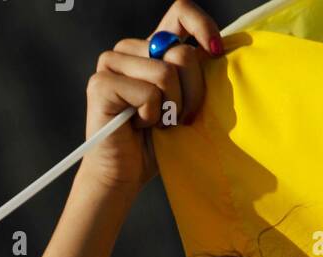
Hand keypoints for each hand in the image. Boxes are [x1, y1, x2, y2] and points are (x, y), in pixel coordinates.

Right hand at [76, 1, 222, 199]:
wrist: (127, 174)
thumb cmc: (163, 143)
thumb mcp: (190, 106)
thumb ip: (199, 77)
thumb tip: (221, 52)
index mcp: (154, 50)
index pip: (179, 13)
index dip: (202, 26)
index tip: (216, 51)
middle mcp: (131, 50)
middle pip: (181, 54)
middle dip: (192, 94)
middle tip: (176, 117)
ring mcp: (112, 63)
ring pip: (165, 74)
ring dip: (171, 109)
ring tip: (157, 123)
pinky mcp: (101, 82)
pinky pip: (148, 94)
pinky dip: (153, 116)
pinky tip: (140, 125)